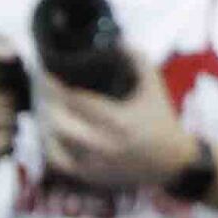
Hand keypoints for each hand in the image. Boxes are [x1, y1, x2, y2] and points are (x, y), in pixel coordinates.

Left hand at [34, 66, 198, 193]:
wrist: (177, 163)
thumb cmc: (162, 120)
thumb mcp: (153, 86)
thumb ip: (136, 60)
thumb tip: (116, 40)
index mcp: (119, 121)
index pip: (74, 100)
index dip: (54, 84)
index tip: (44, 69)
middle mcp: (106, 146)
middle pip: (59, 122)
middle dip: (45, 100)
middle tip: (40, 84)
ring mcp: (99, 165)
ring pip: (56, 144)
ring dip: (44, 123)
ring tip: (42, 105)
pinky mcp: (96, 178)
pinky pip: (63, 165)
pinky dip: (51, 147)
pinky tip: (49, 131)